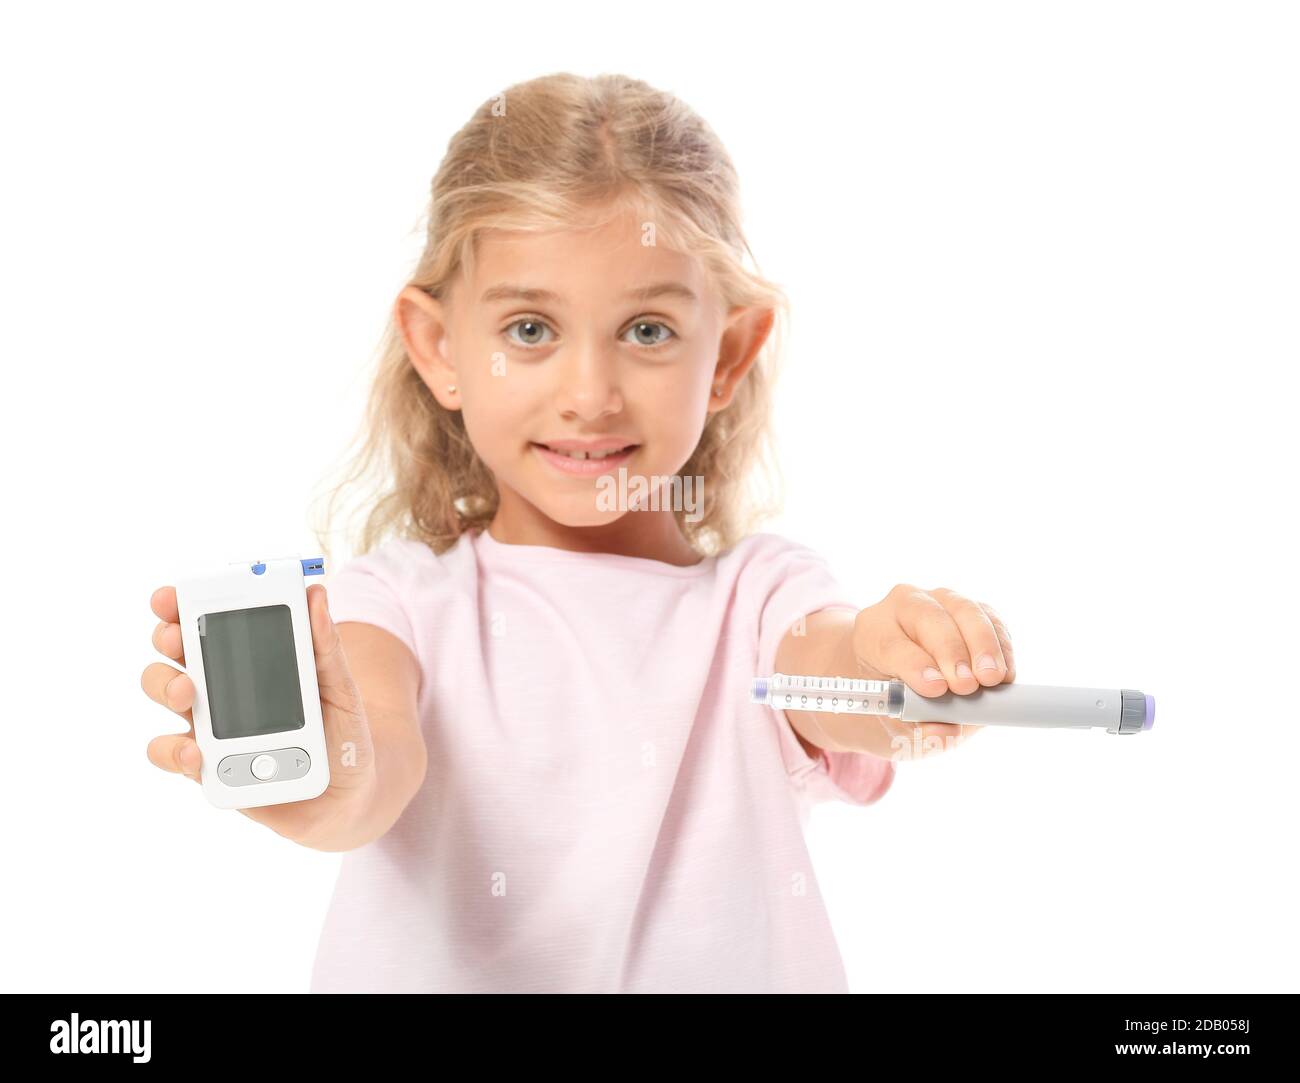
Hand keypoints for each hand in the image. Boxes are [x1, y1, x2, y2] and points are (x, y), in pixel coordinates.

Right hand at [140, 583, 378, 847]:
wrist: (348, 793)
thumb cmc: (341, 731)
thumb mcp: (339, 686)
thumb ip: (325, 645)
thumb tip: (317, 594)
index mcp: (247, 660)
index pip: (204, 623)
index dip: (179, 606)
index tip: (171, 596)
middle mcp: (219, 690)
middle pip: (173, 655)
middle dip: (167, 641)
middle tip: (178, 641)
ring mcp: (209, 728)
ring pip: (165, 697)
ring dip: (166, 687)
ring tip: (187, 693)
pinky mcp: (208, 769)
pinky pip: (173, 756)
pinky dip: (176, 752)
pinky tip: (196, 753)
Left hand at [852, 584, 1016, 757]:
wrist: (910, 684)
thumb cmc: (901, 704)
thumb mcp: (901, 727)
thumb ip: (919, 732)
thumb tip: (945, 732)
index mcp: (872, 633)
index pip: (889, 643)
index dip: (913, 665)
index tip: (936, 689)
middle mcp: (903, 607)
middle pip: (929, 617)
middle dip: (951, 651)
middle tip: (967, 686)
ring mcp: (939, 601)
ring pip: (963, 609)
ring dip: (982, 644)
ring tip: (993, 679)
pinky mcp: (971, 607)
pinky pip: (990, 617)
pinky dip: (1001, 644)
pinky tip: (1005, 674)